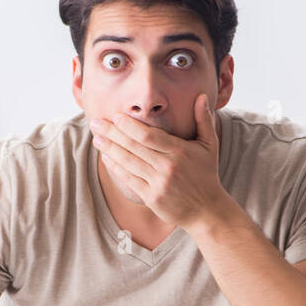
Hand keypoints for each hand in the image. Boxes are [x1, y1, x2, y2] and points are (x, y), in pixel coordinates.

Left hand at [90, 94, 227, 230]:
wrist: (206, 210)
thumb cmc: (206, 174)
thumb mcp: (210, 145)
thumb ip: (203, 120)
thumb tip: (201, 96)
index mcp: (179, 151)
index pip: (148, 135)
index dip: (129, 125)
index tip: (115, 116)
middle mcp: (167, 166)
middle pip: (134, 146)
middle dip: (112, 133)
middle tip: (96, 123)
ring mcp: (158, 183)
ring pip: (128, 162)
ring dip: (109, 149)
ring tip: (96, 138)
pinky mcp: (151, 197)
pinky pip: (129, 180)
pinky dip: (116, 168)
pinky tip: (106, 157)